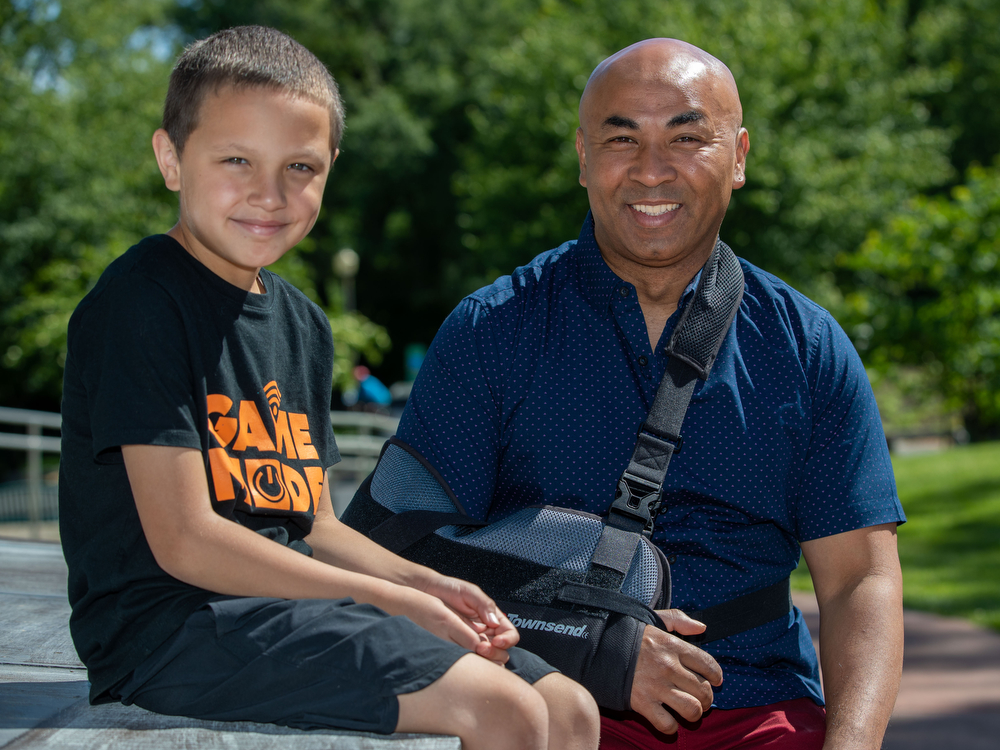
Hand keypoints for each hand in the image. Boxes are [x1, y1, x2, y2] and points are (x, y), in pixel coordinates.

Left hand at [420, 574, 517, 664]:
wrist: (429, 592)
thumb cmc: (450, 589)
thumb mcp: (470, 592)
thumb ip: (484, 605)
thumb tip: (495, 623)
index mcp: (493, 617)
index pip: (509, 634)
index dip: (508, 640)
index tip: (497, 641)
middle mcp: (486, 631)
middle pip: (501, 650)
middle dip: (495, 652)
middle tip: (481, 648)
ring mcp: (473, 640)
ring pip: (488, 658)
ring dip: (485, 658)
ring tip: (474, 651)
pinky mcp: (460, 647)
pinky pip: (470, 658)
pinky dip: (471, 660)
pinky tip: (464, 655)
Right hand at [629, 609, 723, 733]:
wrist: (597, 645)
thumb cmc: (628, 633)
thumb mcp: (653, 619)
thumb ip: (679, 620)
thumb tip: (701, 627)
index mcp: (672, 645)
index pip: (707, 663)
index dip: (716, 674)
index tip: (716, 680)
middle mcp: (668, 666)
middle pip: (703, 690)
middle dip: (707, 698)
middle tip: (702, 699)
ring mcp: (656, 686)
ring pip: (692, 709)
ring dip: (695, 713)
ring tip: (691, 710)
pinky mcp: (642, 703)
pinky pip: (667, 723)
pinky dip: (671, 726)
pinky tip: (670, 719)